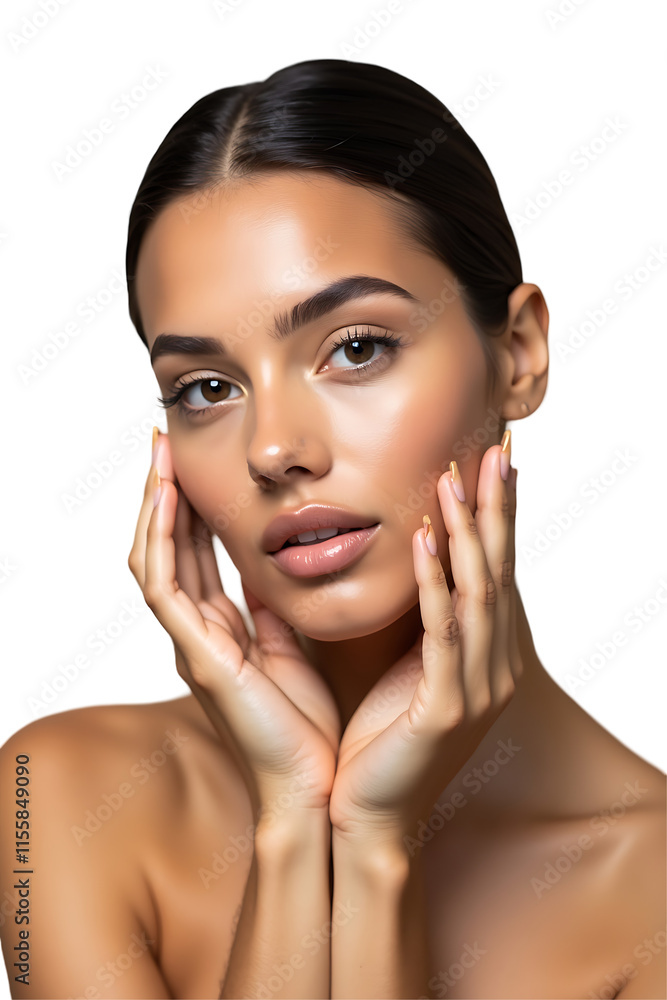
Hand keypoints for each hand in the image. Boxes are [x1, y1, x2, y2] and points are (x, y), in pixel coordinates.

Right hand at [127, 431, 340, 817]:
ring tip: (160, 457)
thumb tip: (274, 563)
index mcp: (220, 629)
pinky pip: (165, 590)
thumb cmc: (306, 725)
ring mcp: (191, 645)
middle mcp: (196, 633)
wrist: (316, 785)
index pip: (193, 555)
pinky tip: (168, 504)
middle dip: (164, 494)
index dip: (188, 507)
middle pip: (166, 549)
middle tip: (164, 442)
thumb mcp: (291, 648)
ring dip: (154, 507)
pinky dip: (161, 543)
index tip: (193, 461)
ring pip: (154, 561)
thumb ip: (272, 608)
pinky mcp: (198, 658)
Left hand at [328, 434, 519, 845]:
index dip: (495, 515)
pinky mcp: (448, 707)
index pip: (494, 570)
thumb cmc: (381, 739)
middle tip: (495, 447)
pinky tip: (425, 539)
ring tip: (453, 479)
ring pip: (477, 593)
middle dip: (495, 507)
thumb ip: (414, 615)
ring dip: (465, 531)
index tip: (491, 460)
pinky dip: (435, 582)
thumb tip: (403, 556)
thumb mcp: (403, 664)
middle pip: (498, 570)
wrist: (371, 817)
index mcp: (485, 655)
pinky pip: (442, 633)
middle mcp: (494, 665)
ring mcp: (477, 687)